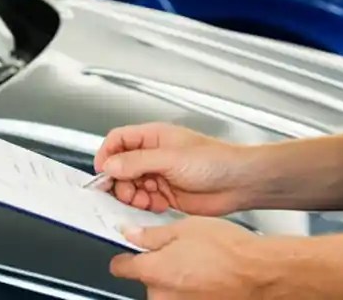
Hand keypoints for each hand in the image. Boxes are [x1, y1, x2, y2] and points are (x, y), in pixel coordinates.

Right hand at [93, 122, 255, 216]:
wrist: (239, 183)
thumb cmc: (215, 161)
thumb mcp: (170, 158)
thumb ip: (137, 162)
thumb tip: (110, 164)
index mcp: (153, 137)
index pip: (118, 141)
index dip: (107, 155)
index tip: (103, 172)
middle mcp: (154, 155)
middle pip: (121, 166)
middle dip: (119, 181)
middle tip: (125, 192)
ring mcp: (160, 175)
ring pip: (131, 186)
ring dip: (132, 196)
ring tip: (143, 200)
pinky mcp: (167, 195)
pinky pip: (145, 201)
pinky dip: (145, 206)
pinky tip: (155, 205)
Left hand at [110, 217, 267, 298]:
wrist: (260, 272)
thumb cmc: (228, 250)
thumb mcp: (184, 228)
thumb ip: (151, 235)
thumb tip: (132, 234)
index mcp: (154, 271)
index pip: (121, 268)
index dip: (124, 258)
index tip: (127, 255)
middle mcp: (162, 296)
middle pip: (147, 281)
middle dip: (158, 268)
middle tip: (179, 253)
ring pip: (168, 292)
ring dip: (176, 281)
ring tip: (199, 265)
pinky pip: (187, 299)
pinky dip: (193, 291)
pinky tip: (208, 278)